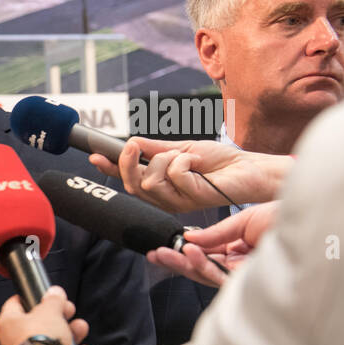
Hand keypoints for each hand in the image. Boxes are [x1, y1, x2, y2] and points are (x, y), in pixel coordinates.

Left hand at [0, 286, 91, 344]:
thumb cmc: (41, 338)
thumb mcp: (50, 310)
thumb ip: (53, 300)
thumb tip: (55, 293)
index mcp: (7, 323)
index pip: (14, 304)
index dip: (31, 297)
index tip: (46, 296)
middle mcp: (11, 343)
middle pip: (37, 325)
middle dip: (58, 317)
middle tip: (70, 311)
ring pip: (49, 343)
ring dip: (69, 335)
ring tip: (81, 329)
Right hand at [89, 137, 289, 212]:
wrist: (249, 168)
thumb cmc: (219, 161)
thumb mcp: (181, 149)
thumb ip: (155, 150)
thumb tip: (131, 143)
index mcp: (161, 186)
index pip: (129, 179)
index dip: (110, 168)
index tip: (94, 155)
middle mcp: (165, 197)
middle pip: (132, 184)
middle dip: (129, 161)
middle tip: (133, 144)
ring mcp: (177, 201)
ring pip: (151, 179)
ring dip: (167, 159)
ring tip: (187, 157)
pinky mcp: (191, 199)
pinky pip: (174, 173)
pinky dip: (185, 160)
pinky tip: (198, 162)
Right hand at [147, 202, 278, 286]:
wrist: (310, 218)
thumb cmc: (284, 218)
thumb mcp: (244, 220)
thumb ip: (216, 232)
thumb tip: (190, 239)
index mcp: (238, 251)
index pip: (205, 255)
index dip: (183, 252)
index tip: (164, 246)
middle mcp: (239, 265)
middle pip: (201, 268)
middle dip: (176, 261)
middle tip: (155, 254)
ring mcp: (244, 275)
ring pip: (206, 274)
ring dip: (184, 263)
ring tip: (167, 253)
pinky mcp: (249, 282)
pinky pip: (220, 276)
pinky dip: (203, 264)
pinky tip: (191, 253)